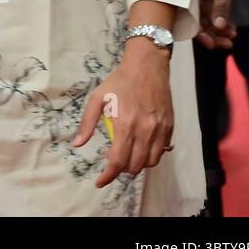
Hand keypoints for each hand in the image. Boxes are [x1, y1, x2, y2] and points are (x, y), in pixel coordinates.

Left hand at [75, 39, 173, 186]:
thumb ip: (87, 122)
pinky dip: (151, 156)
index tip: (100, 182)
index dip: (108, 176)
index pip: (118, 160)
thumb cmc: (119, 81)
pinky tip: (141, 148)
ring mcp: (160, 130)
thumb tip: (78, 144)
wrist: (147, 67)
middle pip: (135, 165)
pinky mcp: (170, 127)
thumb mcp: (97, 98)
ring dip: (137, 165)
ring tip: (126, 157)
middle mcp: (145, 130)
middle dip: (121, 170)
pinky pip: (162, 151)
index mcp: (125, 124)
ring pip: (151, 162)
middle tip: (112, 163)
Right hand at [195, 0, 242, 49]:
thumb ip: (221, 4)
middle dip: (213, 34)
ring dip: (218, 28)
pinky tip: (229, 25)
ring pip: (206, 16)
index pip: (194, 19)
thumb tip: (217, 26)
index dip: (203, 34)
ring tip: (233, 36)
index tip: (215, 45)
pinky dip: (220, 18)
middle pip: (199, 20)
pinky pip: (211, 9)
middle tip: (229, 44)